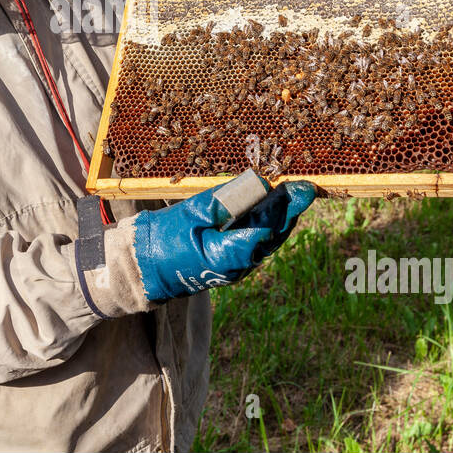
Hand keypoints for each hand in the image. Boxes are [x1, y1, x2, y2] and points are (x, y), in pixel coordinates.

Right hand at [79, 171, 316, 316]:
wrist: (146, 267)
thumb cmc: (164, 239)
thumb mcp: (191, 214)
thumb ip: (224, 201)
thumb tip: (256, 184)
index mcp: (225, 255)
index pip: (265, 229)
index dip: (284, 208)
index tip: (299, 188)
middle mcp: (237, 266)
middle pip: (272, 235)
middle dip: (289, 211)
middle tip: (306, 188)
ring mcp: (236, 268)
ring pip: (267, 241)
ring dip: (281, 218)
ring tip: (295, 195)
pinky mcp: (232, 265)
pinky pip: (256, 244)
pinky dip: (267, 226)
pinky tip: (273, 210)